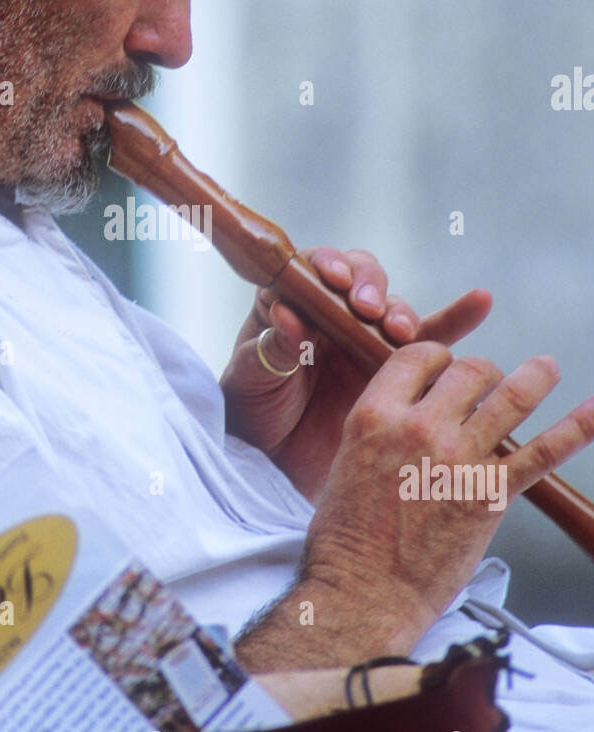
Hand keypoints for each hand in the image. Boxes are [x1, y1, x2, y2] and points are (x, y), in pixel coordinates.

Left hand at [219, 245, 491, 498]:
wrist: (275, 466)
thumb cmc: (252, 414)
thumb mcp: (251, 381)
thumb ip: (270, 349)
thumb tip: (287, 315)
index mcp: (291, 305)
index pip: (314, 268)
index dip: (327, 265)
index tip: (334, 279)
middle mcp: (333, 313)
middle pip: (361, 281)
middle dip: (368, 287)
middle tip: (368, 309)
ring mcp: (366, 339)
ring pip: (394, 310)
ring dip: (400, 313)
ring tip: (398, 330)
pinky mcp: (396, 369)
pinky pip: (431, 340)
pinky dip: (458, 318)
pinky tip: (480, 301)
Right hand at [302, 341, 593, 644]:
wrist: (362, 592)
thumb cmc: (346, 538)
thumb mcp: (346, 463)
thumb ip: (381, 431)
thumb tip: (409, 419)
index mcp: (375, 417)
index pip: (418, 356)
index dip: (439, 357)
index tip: (446, 366)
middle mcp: (419, 429)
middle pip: (468, 371)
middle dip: (483, 372)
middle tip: (490, 383)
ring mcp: (458, 459)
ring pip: (510, 397)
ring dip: (535, 377)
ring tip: (546, 368)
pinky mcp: (490, 494)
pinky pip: (542, 452)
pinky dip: (576, 428)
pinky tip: (593, 410)